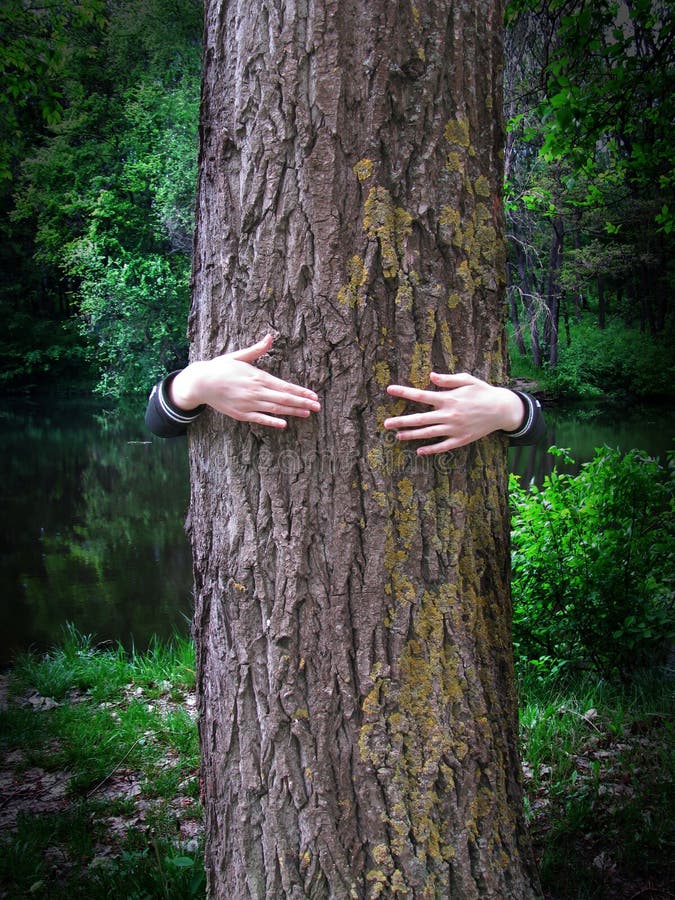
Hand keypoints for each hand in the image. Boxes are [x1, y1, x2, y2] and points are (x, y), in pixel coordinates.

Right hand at [169, 334, 320, 428]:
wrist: (201, 382)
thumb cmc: (221, 368)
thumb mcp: (239, 356)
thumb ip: (257, 350)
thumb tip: (270, 337)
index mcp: (258, 376)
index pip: (285, 385)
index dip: (301, 391)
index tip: (313, 395)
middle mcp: (256, 391)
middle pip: (284, 398)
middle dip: (303, 402)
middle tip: (317, 406)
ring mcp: (249, 404)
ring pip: (275, 409)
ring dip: (293, 411)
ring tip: (308, 413)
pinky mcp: (241, 414)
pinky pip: (260, 419)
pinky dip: (272, 421)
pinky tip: (284, 424)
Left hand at [383, 372, 523, 453]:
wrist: (502, 409)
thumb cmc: (483, 392)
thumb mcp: (467, 380)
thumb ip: (448, 379)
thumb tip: (430, 376)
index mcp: (448, 398)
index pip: (421, 396)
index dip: (404, 392)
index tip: (390, 390)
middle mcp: (448, 415)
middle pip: (420, 419)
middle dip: (401, 421)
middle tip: (385, 424)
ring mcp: (454, 429)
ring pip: (428, 434)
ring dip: (411, 435)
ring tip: (397, 436)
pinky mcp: (461, 439)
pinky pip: (443, 447)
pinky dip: (431, 450)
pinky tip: (419, 451)